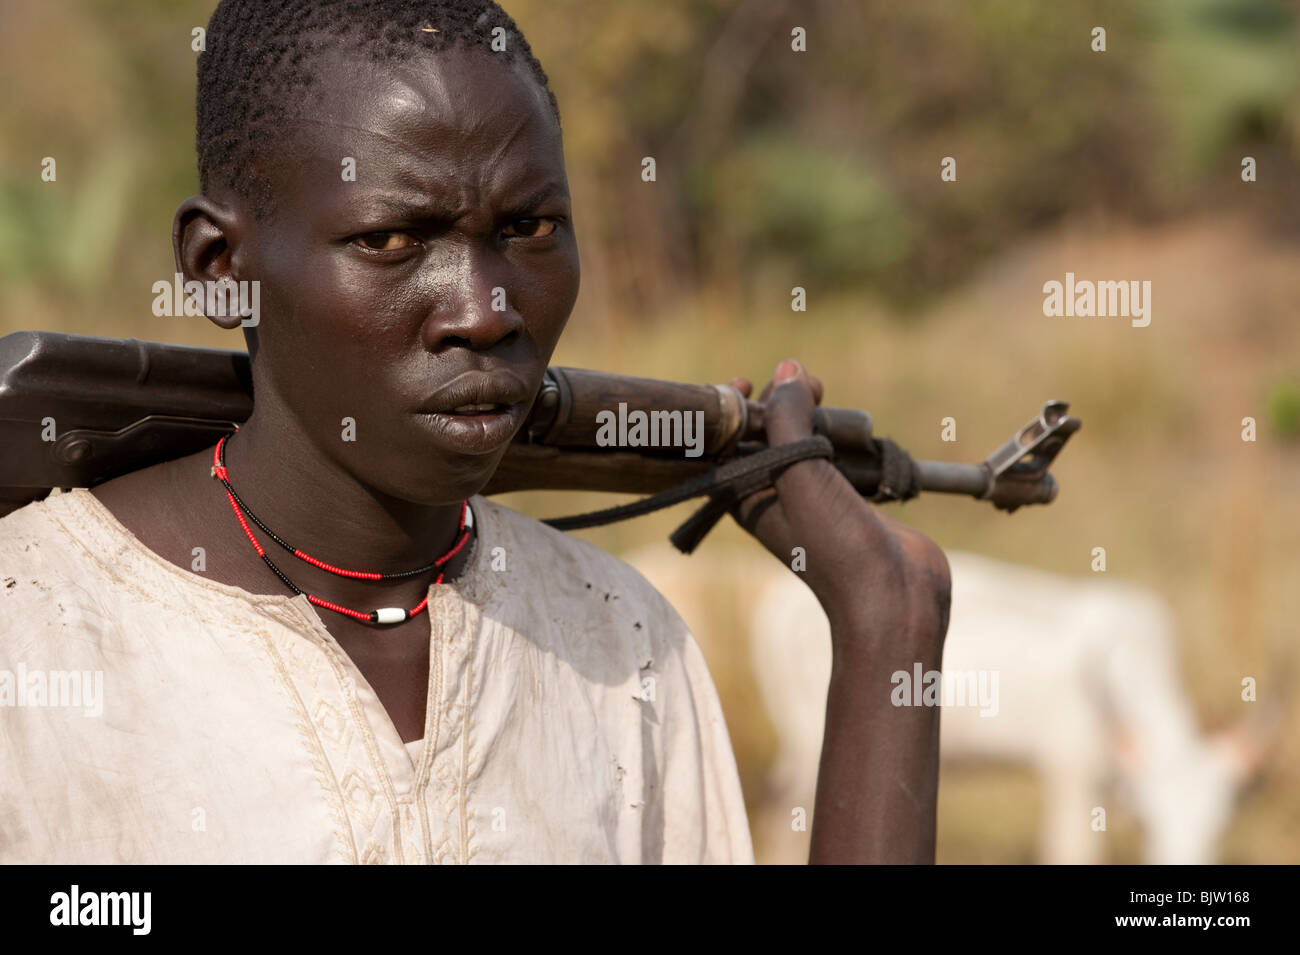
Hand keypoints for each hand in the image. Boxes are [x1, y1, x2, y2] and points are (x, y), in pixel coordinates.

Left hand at [726, 359, 949, 654]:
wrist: (893, 596)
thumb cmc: (834, 543)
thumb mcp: (798, 470)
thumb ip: (787, 418)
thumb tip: (789, 371)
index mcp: (747, 496)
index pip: (726, 442)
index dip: (731, 409)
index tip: (749, 382)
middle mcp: (776, 496)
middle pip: (768, 436)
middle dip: (781, 403)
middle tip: (805, 383)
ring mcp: (816, 499)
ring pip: (808, 443)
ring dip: (817, 418)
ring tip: (825, 395)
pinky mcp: (851, 501)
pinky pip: (841, 459)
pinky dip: (848, 441)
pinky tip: (858, 432)